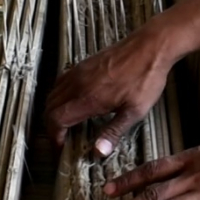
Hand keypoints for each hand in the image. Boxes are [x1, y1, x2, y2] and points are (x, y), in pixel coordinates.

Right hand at [44, 28, 174, 154]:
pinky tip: (72, 103)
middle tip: (63, 140)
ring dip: (54, 111)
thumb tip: (98, 152)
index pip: (55, 119)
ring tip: (67, 124)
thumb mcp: (134, 111)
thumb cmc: (145, 79)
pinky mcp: (83, 64)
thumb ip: (113, 132)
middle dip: (52, 127)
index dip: (54, 136)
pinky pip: (60, 82)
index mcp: (88, 98)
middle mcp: (77, 84)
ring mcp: (78, 72)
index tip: (62, 147)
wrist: (150, 46)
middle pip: (49, 108)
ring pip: (52, 94)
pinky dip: (59, 96)